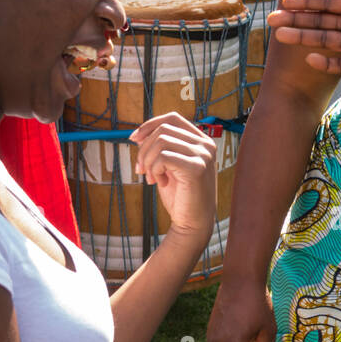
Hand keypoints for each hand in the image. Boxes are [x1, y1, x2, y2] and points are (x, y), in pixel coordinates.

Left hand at [129, 113, 217, 240]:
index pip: (173, 118)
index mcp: (201, 141)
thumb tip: (139, 135)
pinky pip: (163, 156)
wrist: (192, 223)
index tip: (134, 139)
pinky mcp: (196, 168)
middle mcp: (206, 145)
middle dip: (144, 149)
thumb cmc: (181, 196)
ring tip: (152, 178)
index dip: (150, 125)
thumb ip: (159, 149)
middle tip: (141, 170)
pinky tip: (159, 182)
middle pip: (164, 129)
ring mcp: (203, 155)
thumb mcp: (167, 166)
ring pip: (161, 141)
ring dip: (148, 161)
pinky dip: (154, 169)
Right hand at [270, 0, 340, 77]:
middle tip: (272, 21)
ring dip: (304, 39)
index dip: (309, 1)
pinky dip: (327, 63)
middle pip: (321, 21)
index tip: (287, 0)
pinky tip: (311, 59)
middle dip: (297, 20)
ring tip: (282, 36)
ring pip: (326, 40)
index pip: (329, 1)